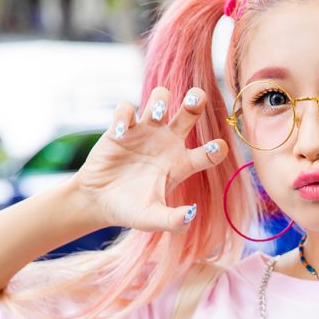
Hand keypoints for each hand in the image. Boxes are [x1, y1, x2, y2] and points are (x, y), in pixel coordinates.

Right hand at [72, 86, 228, 232]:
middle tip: (197, 98)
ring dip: (160, 100)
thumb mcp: (153, 219)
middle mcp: (168, 143)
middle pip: (189, 113)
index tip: (218, 147)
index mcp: (182, 164)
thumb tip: (190, 215)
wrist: (100, 202)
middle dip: (195, 102)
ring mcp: (146, 132)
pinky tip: (121, 131)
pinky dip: (124, 115)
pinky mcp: (122, 127)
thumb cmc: (130, 210)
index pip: (208, 152)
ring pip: (160, 99)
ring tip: (157, 112)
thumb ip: (172, 220)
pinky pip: (126, 109)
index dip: (216, 149)